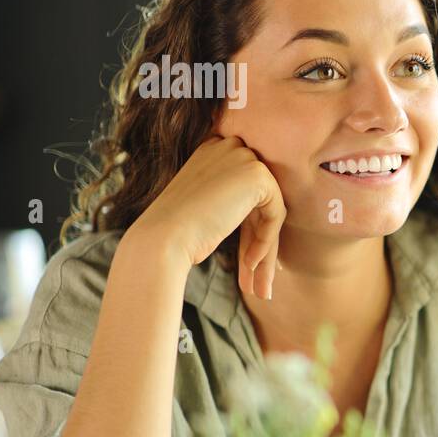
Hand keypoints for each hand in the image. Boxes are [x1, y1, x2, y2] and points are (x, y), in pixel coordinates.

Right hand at [126, 135, 286, 298]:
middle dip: (260, 243)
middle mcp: (228, 147)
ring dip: (266, 249)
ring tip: (261, 288)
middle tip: (258, 281)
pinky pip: (276, 213)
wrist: (161, 238)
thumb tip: (266, 221)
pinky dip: (265, 241)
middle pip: (259, 201)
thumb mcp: (208, 210)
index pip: (244, 192)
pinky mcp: (258, 175)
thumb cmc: (175, 232)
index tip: (248, 264)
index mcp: (212, 151)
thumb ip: (235, 204)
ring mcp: (243, 157)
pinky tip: (249, 264)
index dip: (249, 230)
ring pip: (270, 209)